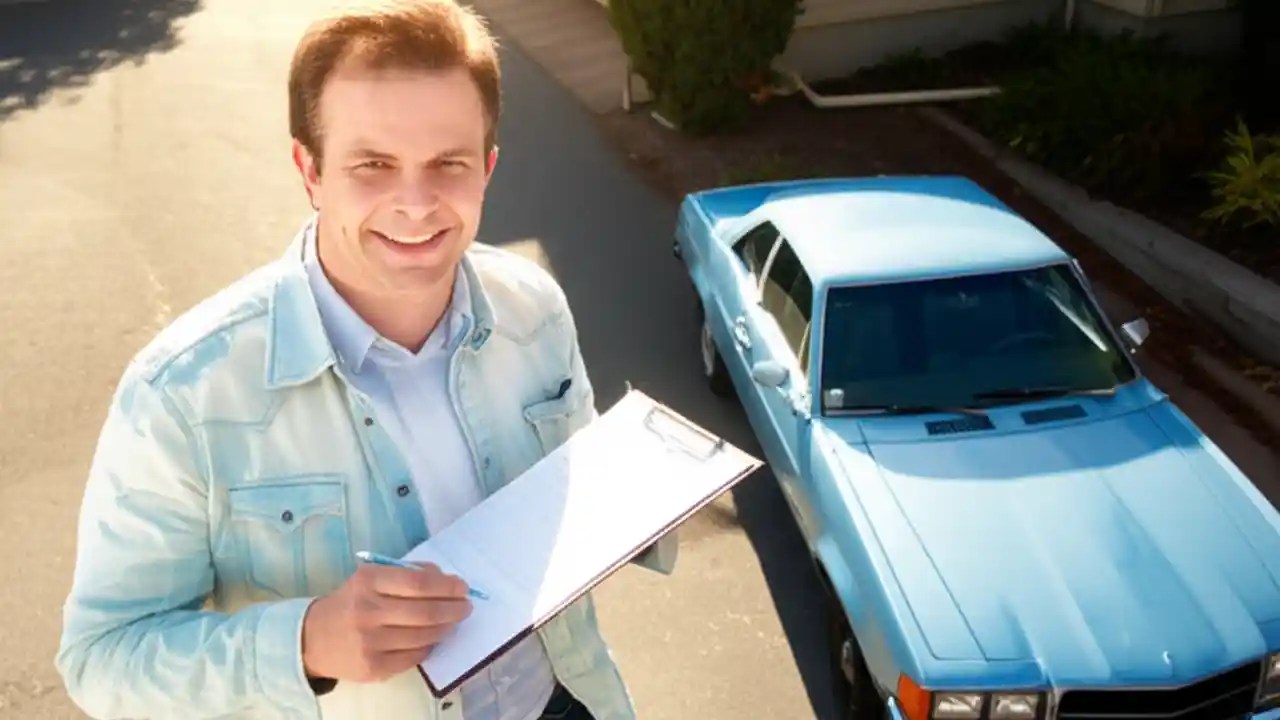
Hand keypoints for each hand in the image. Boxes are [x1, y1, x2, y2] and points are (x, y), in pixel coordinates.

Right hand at [300, 562, 472, 682]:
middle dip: (454, 609)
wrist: (313, 638)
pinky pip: (414, 656)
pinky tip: (432, 639)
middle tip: (466, 607)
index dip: (446, 585)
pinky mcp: (373, 667)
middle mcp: (368, 611)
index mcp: (368, 581)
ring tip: (452, 622)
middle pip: (425, 611)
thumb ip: (407, 573)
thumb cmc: (351, 602)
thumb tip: (445, 578)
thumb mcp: (371, 578)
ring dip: (445, 628)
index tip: (462, 587)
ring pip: (423, 636)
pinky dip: (429, 646)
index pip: (418, 583)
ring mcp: (370, 642)